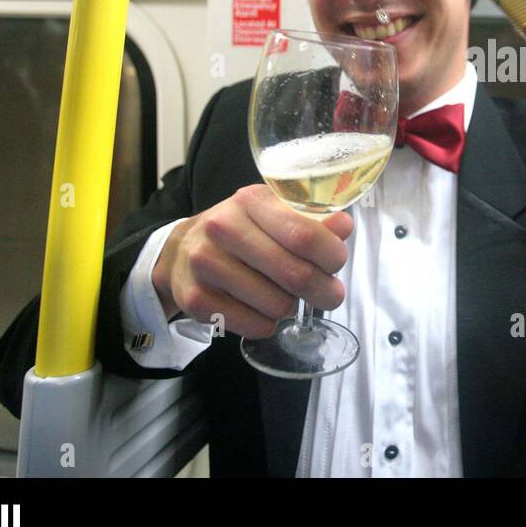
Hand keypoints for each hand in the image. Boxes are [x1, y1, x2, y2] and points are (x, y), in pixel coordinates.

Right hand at [151, 185, 352, 338]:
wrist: (182, 251)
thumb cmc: (242, 231)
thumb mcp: (274, 214)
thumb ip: (313, 220)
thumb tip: (343, 226)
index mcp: (251, 201)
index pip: (304, 234)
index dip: (332, 255)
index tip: (337, 263)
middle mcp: (223, 228)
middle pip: (295, 274)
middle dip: (324, 290)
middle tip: (330, 295)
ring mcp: (206, 264)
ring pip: (278, 305)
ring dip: (292, 307)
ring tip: (284, 295)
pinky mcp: (196, 299)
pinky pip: (255, 325)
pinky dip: (268, 324)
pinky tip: (260, 308)